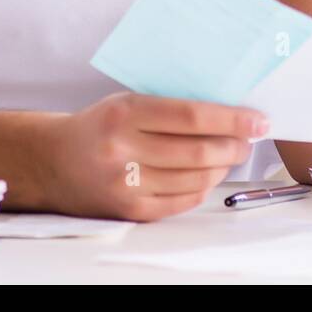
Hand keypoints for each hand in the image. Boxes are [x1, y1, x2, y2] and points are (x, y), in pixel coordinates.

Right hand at [36, 93, 267, 220]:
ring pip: (194, 179)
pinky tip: (209, 175)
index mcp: (125, 113)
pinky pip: (181, 202)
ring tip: (231, 155)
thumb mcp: (127, 101)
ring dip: (222, 167)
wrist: (53, 162)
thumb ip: (170, 106)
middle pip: (198, 151)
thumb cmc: (100, 126)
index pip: (191, 117)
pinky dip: (203, 188)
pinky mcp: (130, 210)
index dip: (231, 119)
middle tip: (249, 140)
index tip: (258, 120)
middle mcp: (124, 149)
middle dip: (234, 145)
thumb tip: (227, 112)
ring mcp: (126, 184)